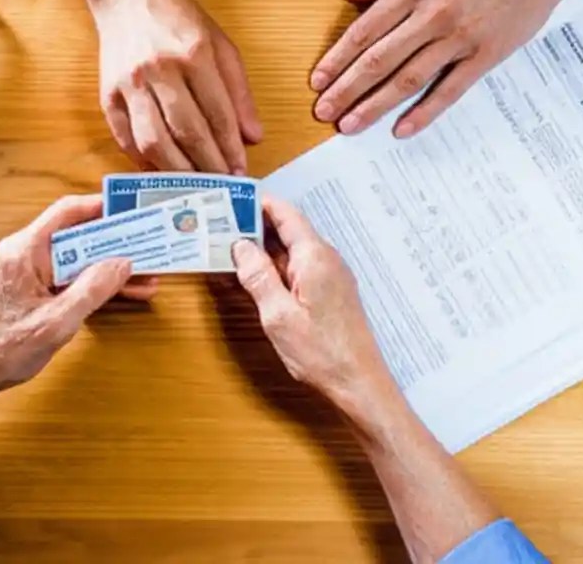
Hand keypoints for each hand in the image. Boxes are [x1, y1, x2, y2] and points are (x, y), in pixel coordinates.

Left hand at [0, 195, 157, 395]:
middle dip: (116, 242)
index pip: (67, 212)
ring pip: (78, 259)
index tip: (132, 210)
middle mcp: (24, 253)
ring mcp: (28, 272)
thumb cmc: (3, 350)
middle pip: (78, 235)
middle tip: (149, 245)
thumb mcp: (57, 322)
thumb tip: (123, 263)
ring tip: (147, 276)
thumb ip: (92, 289)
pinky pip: (70, 277)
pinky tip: (125, 293)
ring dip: (110, 268)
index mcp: (24, 251)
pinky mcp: (33, 289)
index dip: (101, 207)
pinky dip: (95, 284)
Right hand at [79, 0, 261, 173]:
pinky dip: (144, 161)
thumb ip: (238, 92)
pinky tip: (163, 171)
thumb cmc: (178, 20)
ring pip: (154, 142)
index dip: (231, 148)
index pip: (218, 114)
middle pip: (187, 132)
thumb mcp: (220, 45)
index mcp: (194, 55)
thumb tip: (253, 136)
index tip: (241, 171)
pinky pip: (126, 138)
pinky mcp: (107, 95)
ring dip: (177, 171)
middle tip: (222, 185)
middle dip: (209, 166)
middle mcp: (159, 70)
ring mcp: (130, 84)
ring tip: (195, 185)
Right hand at [230, 197, 396, 412]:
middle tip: (224, 228)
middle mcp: (327, 260)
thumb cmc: (322, 353)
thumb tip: (241, 247)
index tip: (234, 200)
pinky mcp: (331, 292)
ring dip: (266, 251)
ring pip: (293, 252)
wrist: (358, 381)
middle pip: (289, 231)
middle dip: (256, 228)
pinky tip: (259, 280)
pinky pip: (302, 269)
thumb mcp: (277, 315)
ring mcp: (331, 276)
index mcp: (315, 258)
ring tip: (234, 253)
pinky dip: (279, 269)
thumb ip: (258, 277)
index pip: (286, 215)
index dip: (259, 204)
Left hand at [310, 0, 582, 137]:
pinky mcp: (485, 56)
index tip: (317, 80)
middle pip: (380, 60)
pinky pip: (450, 90)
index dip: (338, 58)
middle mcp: (433, 15)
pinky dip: (424, 112)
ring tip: (349, 125)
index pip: (365, 30)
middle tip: (323, 112)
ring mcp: (460, 38)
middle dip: (346, 89)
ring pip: (408, 79)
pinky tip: (402, 129)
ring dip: (374, 105)